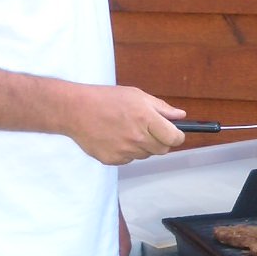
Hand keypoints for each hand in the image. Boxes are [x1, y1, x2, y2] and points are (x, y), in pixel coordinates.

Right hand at [63, 84, 185, 165]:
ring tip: (126, 130)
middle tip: (148, 130)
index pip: (174, 138)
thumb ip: (161, 108)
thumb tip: (180, 115)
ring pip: (145, 155)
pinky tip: (115, 137)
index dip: (177, 136)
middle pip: (162, 150)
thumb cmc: (106, 99)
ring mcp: (125, 151)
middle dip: (160, 141)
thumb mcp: (137, 95)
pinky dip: (126, 152)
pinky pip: (128, 160)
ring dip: (142, 146)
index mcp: (146, 118)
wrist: (76, 110)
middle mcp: (137, 137)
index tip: (174, 133)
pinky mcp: (113, 160)